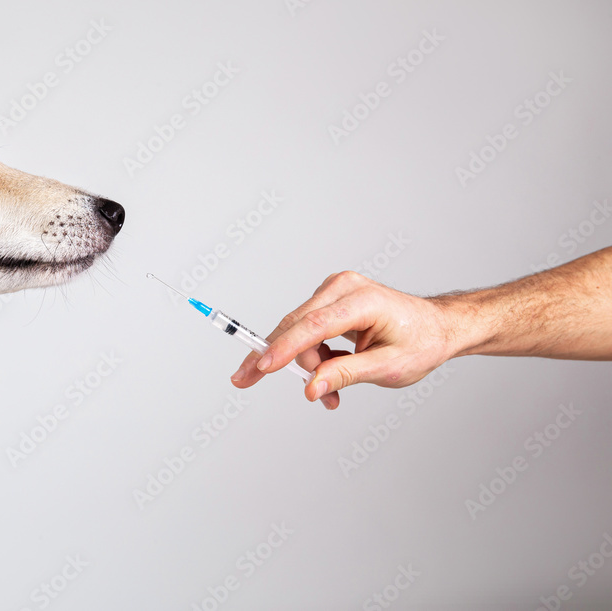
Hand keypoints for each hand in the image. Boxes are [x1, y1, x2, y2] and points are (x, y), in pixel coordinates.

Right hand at [230, 271, 458, 409]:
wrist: (437, 327)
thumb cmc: (421, 342)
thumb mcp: (389, 368)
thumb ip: (346, 376)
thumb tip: (312, 388)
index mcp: (363, 300)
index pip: (314, 325)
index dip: (285, 347)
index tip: (261, 366)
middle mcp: (343, 288)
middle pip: (296, 325)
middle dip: (276, 358)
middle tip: (244, 380)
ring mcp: (334, 291)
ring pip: (299, 331)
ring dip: (306, 365)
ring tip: (329, 394)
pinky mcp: (330, 301)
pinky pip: (307, 331)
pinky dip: (312, 356)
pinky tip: (328, 373)